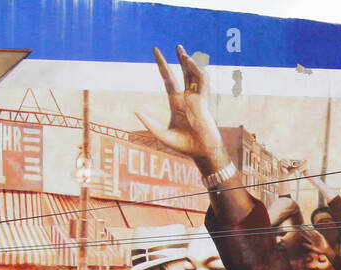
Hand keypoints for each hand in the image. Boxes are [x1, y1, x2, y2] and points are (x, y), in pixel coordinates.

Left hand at [135, 46, 224, 163]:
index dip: (163, 65)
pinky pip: (203, 82)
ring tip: (182, 53)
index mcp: (176, 103)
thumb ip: (150, 124)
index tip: (156, 51)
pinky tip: (190, 64)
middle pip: (184, 73)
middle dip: (181, 59)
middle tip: (177, 46)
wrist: (202, 153)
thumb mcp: (163, 135)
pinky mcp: (204, 101)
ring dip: (190, 63)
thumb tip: (136, 111)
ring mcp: (197, 99)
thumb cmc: (184, 146)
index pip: (169, 79)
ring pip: (194, 75)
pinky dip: (197, 71)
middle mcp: (187, 98)